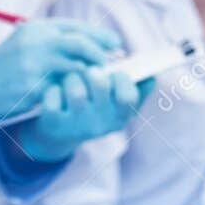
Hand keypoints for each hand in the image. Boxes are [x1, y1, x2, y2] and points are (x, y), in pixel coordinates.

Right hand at [0, 19, 120, 123]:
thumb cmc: (7, 64)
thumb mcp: (28, 41)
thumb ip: (55, 39)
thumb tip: (93, 44)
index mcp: (37, 28)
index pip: (77, 27)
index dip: (101, 36)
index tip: (116, 45)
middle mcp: (36, 42)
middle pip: (80, 43)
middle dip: (101, 54)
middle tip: (113, 64)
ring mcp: (34, 65)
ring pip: (76, 68)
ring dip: (92, 76)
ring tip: (100, 81)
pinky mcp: (33, 87)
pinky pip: (64, 89)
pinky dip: (76, 92)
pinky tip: (82, 95)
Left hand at [13, 70, 150, 161]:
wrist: (62, 133)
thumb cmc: (96, 107)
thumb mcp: (118, 102)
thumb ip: (137, 88)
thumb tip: (151, 74)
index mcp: (120, 116)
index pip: (128, 97)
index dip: (122, 79)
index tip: (116, 72)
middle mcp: (100, 124)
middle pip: (100, 85)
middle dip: (94, 71)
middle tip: (91, 71)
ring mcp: (76, 125)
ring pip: (75, 90)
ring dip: (72, 78)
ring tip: (72, 80)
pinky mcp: (53, 124)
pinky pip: (53, 96)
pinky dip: (53, 89)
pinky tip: (56, 93)